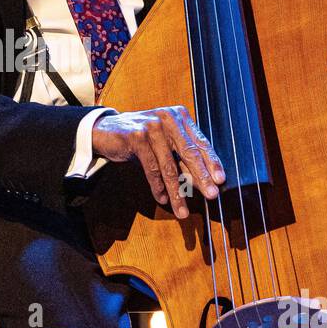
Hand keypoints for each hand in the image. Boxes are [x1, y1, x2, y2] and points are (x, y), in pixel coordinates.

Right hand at [91, 106, 224, 219]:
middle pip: (189, 153)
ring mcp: (152, 126)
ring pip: (169, 166)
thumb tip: (204, 182)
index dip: (212, 162)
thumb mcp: (165, 144)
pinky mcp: (136, 137)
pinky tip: (162, 198)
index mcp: (179, 117)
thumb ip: (182, 158)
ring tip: (182, 210)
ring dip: (177, 192)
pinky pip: (151, 168)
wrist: (105, 130)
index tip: (221, 180)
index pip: (200, 142)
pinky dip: (157, 187)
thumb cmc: (141, 138)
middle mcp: (168, 118)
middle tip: (211, 195)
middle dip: (201, 177)